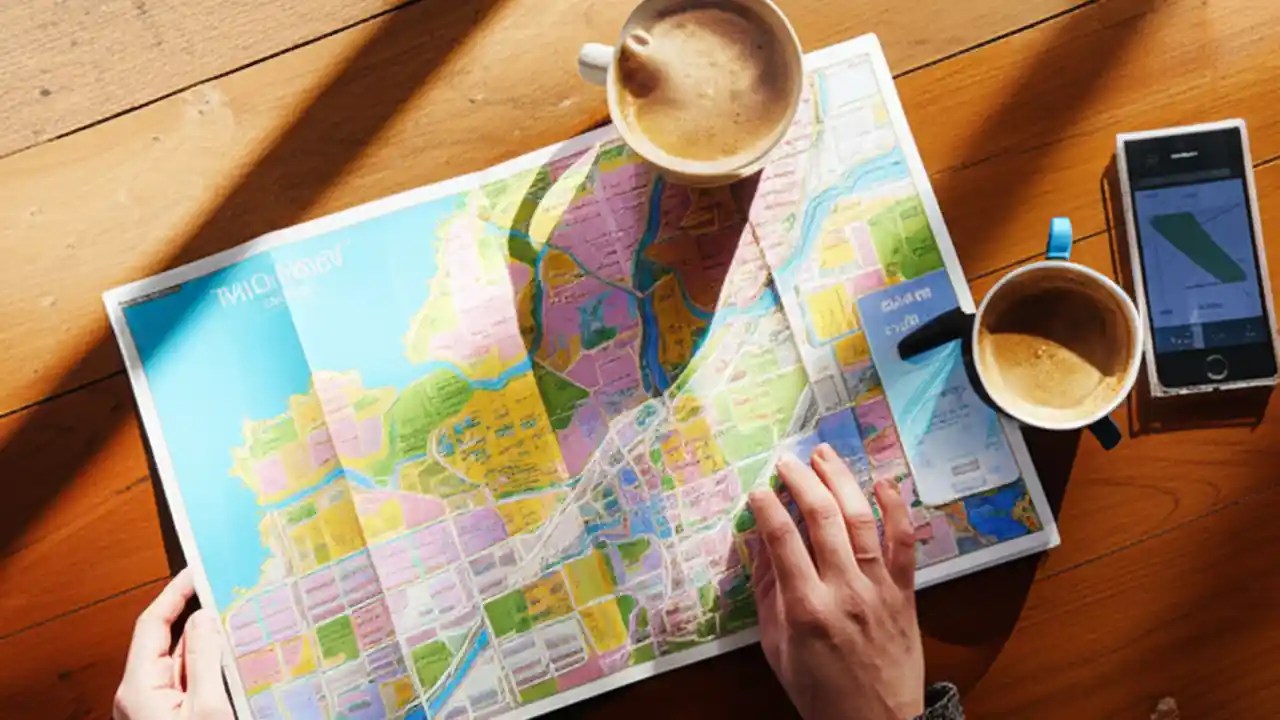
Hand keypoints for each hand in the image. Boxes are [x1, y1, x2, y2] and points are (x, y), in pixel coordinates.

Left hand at [114, 569, 233, 719]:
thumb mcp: (207, 707)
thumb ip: (204, 660)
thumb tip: (204, 618)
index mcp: (139, 687)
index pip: (152, 624)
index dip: (174, 594)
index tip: (195, 573)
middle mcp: (139, 693)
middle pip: (166, 642)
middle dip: (195, 617)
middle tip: (223, 595)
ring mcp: (151, 705)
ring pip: (178, 662)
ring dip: (204, 644)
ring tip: (233, 625)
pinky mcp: (166, 714)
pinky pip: (185, 681)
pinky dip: (205, 666)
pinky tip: (227, 660)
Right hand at [749, 444, 924, 719]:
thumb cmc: (818, 690)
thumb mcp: (776, 647)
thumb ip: (768, 592)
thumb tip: (760, 544)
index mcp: (806, 608)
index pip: (782, 540)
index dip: (768, 507)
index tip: (758, 489)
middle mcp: (844, 590)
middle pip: (822, 519)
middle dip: (802, 481)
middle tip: (787, 460)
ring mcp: (878, 588)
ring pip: (861, 520)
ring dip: (842, 481)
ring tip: (824, 455)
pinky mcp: (904, 592)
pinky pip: (904, 542)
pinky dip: (897, 508)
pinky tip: (883, 482)